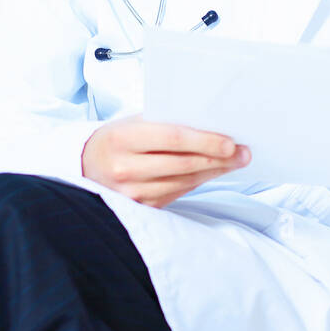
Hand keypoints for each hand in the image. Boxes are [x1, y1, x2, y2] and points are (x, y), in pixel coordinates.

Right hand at [82, 116, 250, 206]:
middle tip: (243, 153)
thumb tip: (210, 124)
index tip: (230, 142)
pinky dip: (199, 182)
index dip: (205, 141)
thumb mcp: (132, 122)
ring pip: (184, 182)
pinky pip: (178, 193)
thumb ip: (164, 123)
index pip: (172, 138)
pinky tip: (213, 172)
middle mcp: (125, 168)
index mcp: (122, 138)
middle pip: (183, 164)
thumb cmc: (117, 138)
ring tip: (235, 161)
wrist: (87, 166)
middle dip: (218, 158)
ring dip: (213, 172)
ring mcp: (132, 192)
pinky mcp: (141, 207)